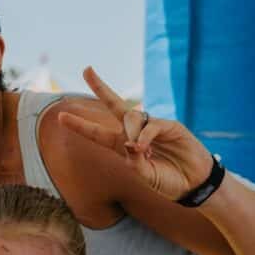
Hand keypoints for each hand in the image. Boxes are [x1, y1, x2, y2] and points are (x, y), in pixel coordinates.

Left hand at [59, 67, 214, 200]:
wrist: (194, 185)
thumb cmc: (168, 182)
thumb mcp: (144, 177)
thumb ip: (132, 161)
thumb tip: (128, 141)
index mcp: (123, 146)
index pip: (97, 133)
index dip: (80, 125)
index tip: (60, 117)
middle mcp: (135, 132)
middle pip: (114, 104)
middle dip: (100, 87)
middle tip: (87, 69)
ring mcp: (152, 126)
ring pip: (131, 116)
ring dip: (130, 130)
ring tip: (141, 150)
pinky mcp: (169, 125)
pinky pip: (150, 125)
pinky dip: (144, 135)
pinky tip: (145, 147)